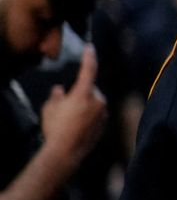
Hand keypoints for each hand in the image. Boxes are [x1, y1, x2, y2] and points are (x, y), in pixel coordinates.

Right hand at [39, 45, 106, 167]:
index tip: (90, 48)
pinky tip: (76, 126)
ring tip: (70, 119)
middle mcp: (98, 101)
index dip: (89, 58)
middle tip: (66, 106)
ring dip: (84, 105)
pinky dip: (88, 115)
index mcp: (84, 94)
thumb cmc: (56, 127)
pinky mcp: (104, 123)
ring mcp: (103, 113)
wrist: (66, 151)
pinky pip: (95, 113)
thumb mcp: (50, 108)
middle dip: (79, 93)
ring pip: (93, 102)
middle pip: (89, 89)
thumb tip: (60, 90)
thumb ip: (56, 95)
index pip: (89, 70)